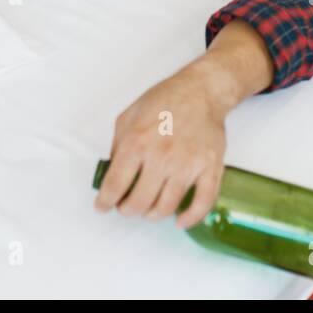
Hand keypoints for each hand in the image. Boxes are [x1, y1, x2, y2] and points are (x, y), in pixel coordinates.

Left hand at [95, 60, 229, 228]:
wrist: (201, 91)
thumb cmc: (165, 101)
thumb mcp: (128, 116)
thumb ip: (117, 146)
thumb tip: (112, 174)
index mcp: (136, 142)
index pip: (114, 186)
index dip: (105, 202)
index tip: (103, 206)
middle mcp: (161, 156)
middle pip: (138, 203)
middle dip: (127, 210)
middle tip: (127, 207)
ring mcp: (187, 164)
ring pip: (165, 207)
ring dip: (152, 215)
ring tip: (148, 209)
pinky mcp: (209, 168)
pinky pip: (202, 203)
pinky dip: (189, 219)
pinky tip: (179, 221)